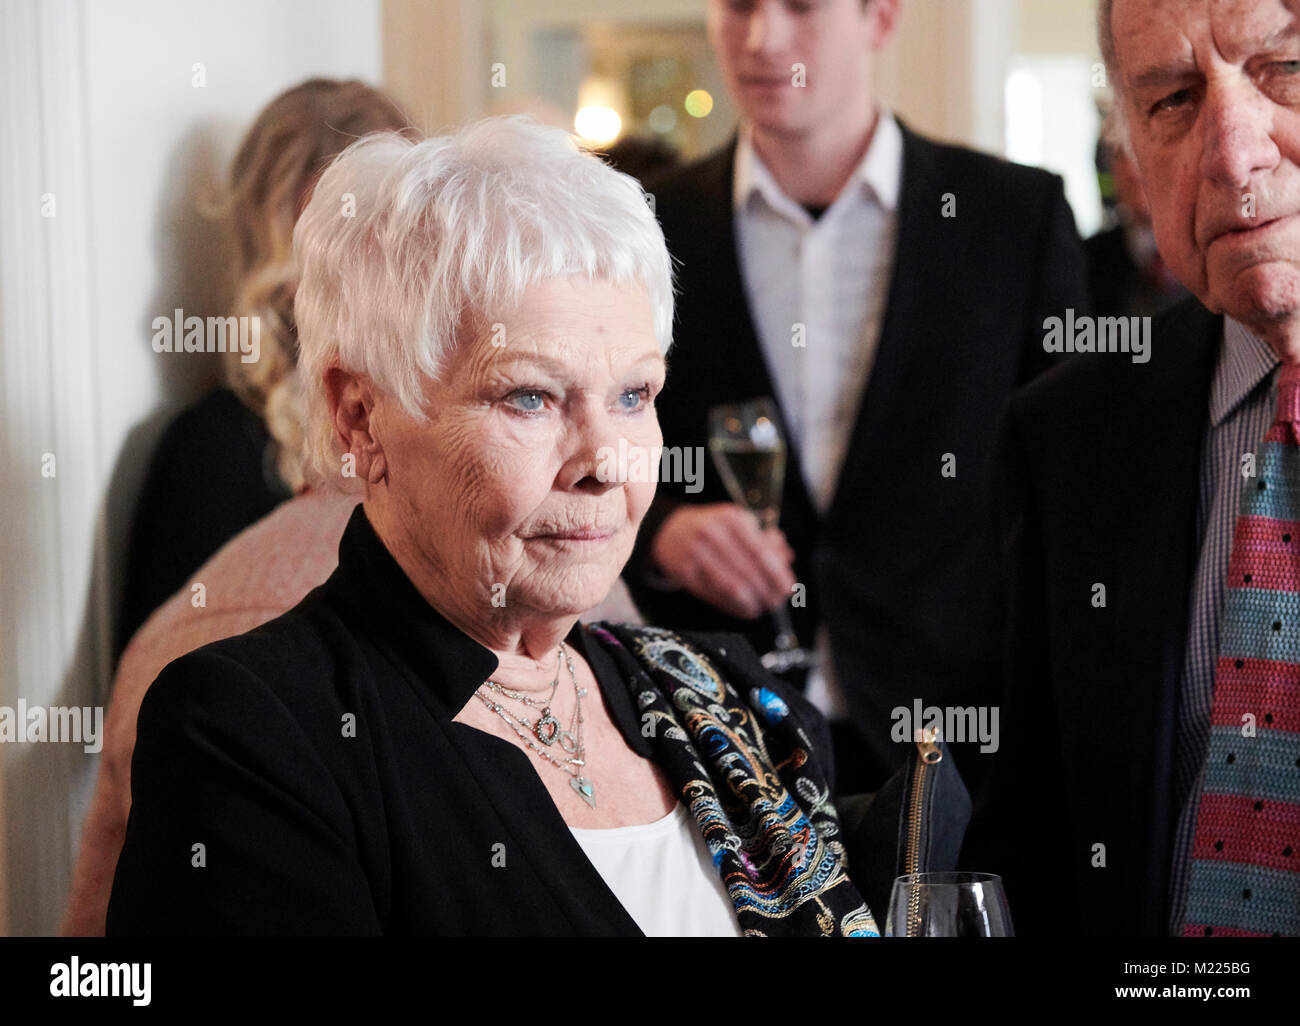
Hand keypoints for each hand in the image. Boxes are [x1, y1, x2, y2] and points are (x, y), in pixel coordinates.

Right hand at [650, 503, 795, 618]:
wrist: (669, 530)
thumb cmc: (712, 527)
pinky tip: (744, 610)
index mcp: (730, 518)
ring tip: (761, 607)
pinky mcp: (684, 573)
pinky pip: (714, 595)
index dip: (777, 573)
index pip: (760, 550)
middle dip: (767, 591)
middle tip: (777, 602)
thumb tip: (786, 557)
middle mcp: (711, 534)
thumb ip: (765, 539)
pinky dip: (733, 607)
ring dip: (752, 602)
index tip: (788, 588)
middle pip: (748, 571)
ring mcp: (695, 553)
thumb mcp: (738, 523)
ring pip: (731, 586)